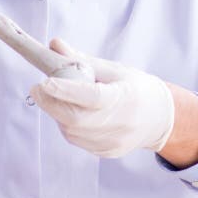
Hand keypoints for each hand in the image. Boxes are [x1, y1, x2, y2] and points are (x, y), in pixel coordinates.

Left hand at [30, 39, 174, 157]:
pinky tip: (71, 112)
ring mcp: (114, 142)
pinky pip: (78, 140)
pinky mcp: (107, 153)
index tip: (45, 82)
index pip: (92, 97)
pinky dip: (67, 125)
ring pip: (73, 132)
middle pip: (76, 120)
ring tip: (58, 98)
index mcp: (126, 97)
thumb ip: (81, 60)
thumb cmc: (135, 88)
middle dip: (51, 103)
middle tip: (37, 89)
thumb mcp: (112, 68)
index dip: (66, 91)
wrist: (160, 117)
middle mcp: (121, 124)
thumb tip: (54, 45)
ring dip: (58, 114)